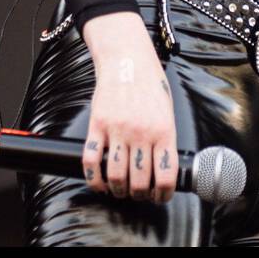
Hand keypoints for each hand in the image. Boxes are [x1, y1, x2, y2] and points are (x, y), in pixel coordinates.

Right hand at [79, 12, 177, 204]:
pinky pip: (91, 160)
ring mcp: (117, 130)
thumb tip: (163, 170)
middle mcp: (141, 133)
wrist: (127, 60)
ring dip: (117, 190)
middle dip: (138, 195)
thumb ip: (165, 141)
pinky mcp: (97, 125)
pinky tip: (99, 182)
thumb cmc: (149, 86)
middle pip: (138, 182)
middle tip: (137, 194)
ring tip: (119, 189)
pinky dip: (93, 178)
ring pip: (115, 176)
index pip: (165, 177)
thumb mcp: (167, 113)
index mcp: (163, 132)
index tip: (159, 197)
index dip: (162, 195)